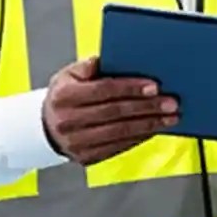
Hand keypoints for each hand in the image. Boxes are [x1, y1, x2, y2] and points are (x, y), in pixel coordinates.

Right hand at [41, 56, 178, 164]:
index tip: (155, 86)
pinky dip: (140, 137)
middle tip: (171, 103)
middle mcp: (68, 121)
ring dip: (149, 125)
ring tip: (170, 118)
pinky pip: (119, 147)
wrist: (44, 127)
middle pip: (116, 112)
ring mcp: (77, 143)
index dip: (130, 88)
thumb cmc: (64, 96)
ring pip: (120, 133)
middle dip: (147, 107)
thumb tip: (116, 58)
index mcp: (65, 96)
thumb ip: (91, 65)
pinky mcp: (86, 158)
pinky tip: (155, 129)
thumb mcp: (69, 74)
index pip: (103, 90)